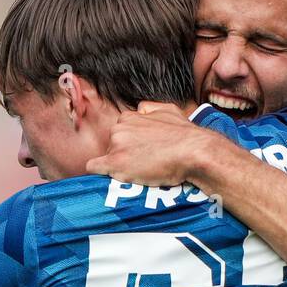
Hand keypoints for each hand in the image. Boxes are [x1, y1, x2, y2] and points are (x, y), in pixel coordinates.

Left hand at [86, 103, 209, 184]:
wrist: (191, 152)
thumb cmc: (184, 134)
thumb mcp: (168, 110)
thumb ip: (151, 108)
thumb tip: (142, 109)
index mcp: (129, 117)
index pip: (120, 132)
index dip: (130, 144)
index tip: (141, 154)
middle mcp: (119, 128)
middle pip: (112, 145)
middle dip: (124, 154)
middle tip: (142, 166)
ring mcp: (117, 146)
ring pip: (108, 157)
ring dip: (119, 165)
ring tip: (139, 174)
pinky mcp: (116, 163)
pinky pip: (94, 167)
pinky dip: (98, 173)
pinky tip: (107, 178)